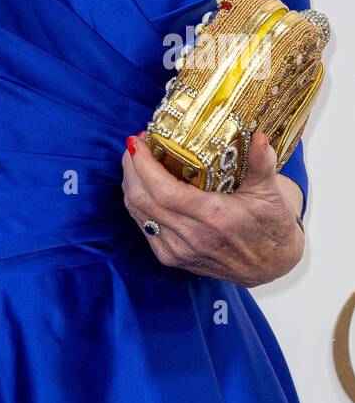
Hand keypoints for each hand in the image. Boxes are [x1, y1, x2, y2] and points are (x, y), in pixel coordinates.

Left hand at [120, 130, 304, 285]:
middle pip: (142, 200)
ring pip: (138, 214)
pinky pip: (144, 227)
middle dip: (130, 168)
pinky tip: (144, 185)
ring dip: (131, 184)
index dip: (143, 166)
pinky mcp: (173, 258)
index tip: (137, 141)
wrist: (271, 266)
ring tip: (137, 159)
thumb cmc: (271, 225)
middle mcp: (192, 238)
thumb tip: (259, 137)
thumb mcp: (272, 193)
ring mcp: (179, 251)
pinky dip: (138, 203)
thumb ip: (263, 164)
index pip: (164, 192)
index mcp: (214, 219)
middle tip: (135, 144)